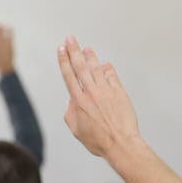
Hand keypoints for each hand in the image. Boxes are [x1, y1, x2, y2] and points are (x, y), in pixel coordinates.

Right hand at [57, 36, 139, 158]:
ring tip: (86, 48)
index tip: (61, 49)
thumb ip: (70, 112)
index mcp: (78, 101)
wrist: (120, 143)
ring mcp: (106, 91)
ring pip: (96, 68)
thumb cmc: (97, 140)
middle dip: (74, 51)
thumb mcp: (75, 129)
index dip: (64, 61)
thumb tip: (71, 100)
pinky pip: (112, 76)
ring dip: (90, 57)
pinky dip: (107, 69)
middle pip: (80, 67)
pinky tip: (104, 65)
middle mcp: (91, 93)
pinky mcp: (119, 93)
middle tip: (70, 38)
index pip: (69, 76)